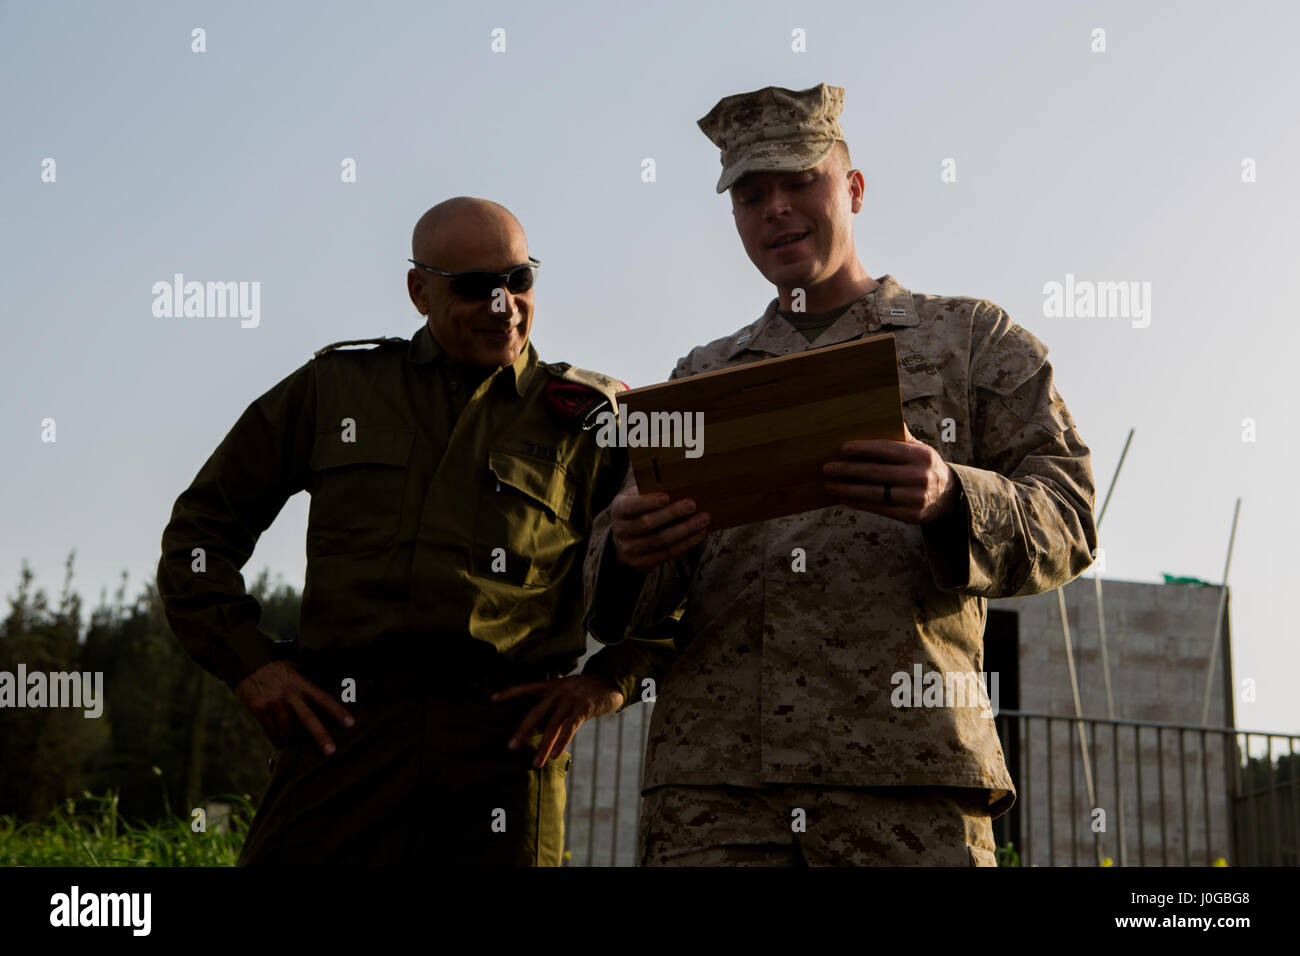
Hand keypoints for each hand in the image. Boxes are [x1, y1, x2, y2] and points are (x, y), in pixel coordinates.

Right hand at [234, 660, 354, 756]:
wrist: (246, 662)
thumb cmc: (274, 666)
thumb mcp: (294, 668)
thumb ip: (307, 679)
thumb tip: (328, 685)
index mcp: (300, 683)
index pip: (323, 698)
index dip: (337, 711)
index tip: (350, 723)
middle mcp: (289, 694)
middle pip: (308, 718)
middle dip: (320, 735)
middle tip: (331, 751)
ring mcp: (273, 702)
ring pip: (287, 728)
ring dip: (292, 736)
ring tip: (295, 742)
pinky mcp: (258, 709)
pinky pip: (270, 730)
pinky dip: (276, 738)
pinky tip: (280, 743)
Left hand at [491, 674, 624, 767]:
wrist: (611, 683)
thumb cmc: (586, 691)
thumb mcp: (567, 691)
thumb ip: (552, 705)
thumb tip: (538, 728)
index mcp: (552, 686)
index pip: (526, 687)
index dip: (510, 692)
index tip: (492, 698)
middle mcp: (559, 691)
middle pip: (536, 712)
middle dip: (523, 730)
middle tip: (511, 746)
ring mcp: (571, 699)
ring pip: (553, 725)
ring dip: (544, 746)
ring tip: (536, 762)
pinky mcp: (584, 709)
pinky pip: (570, 728)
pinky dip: (562, 742)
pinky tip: (556, 755)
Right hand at [610, 485, 709, 570]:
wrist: (625, 538)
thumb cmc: (638, 509)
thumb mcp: (636, 497)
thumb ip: (649, 491)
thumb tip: (679, 484)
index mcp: (618, 510)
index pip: (631, 506)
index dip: (648, 502)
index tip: (666, 496)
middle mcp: (621, 531)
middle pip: (647, 524)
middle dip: (672, 514)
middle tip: (692, 505)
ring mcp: (630, 550)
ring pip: (660, 541)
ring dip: (685, 530)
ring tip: (703, 519)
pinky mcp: (641, 563)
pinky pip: (667, 553)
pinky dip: (686, 543)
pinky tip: (699, 533)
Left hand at [821, 422, 959, 524]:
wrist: (947, 495)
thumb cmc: (922, 465)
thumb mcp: (918, 448)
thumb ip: (900, 435)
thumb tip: (880, 412)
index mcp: (921, 455)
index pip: (886, 450)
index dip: (863, 449)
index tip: (842, 449)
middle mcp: (920, 476)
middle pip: (876, 473)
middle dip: (848, 470)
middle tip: (827, 468)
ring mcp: (916, 498)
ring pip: (874, 494)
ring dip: (848, 489)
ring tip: (830, 485)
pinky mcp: (911, 515)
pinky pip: (879, 509)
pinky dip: (858, 503)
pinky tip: (844, 498)